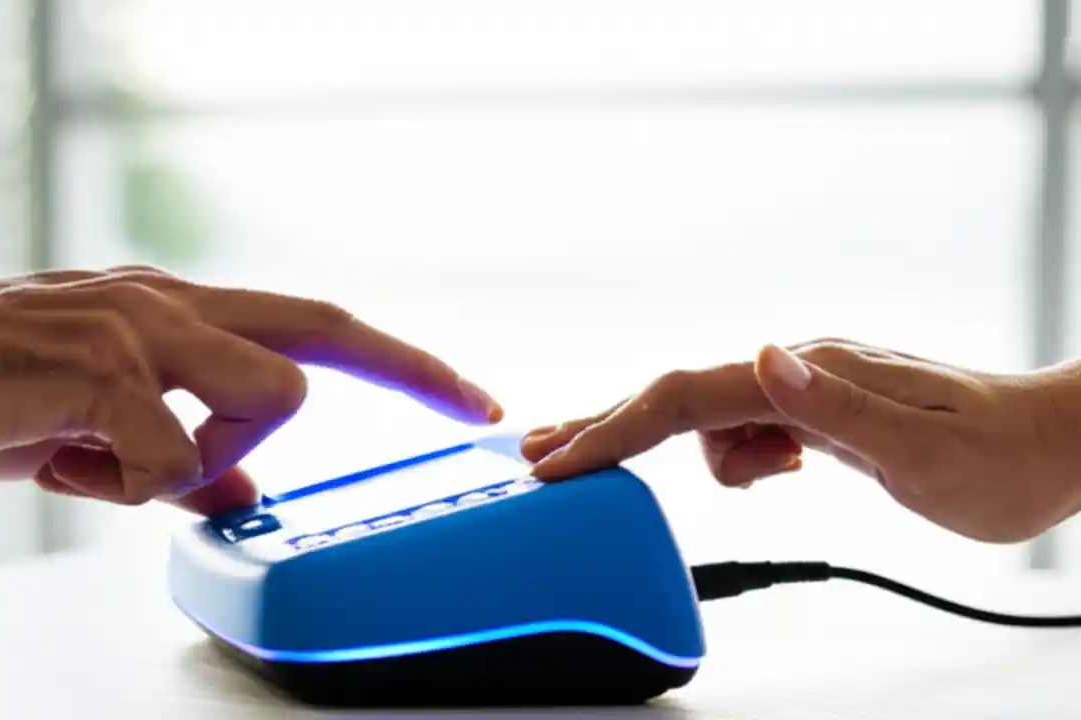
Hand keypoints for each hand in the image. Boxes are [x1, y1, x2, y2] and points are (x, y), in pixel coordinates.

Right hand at [0, 266, 501, 515]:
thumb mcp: (99, 431)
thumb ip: (180, 453)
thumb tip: (247, 492)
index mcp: (173, 313)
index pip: (307, 327)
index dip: (392, 360)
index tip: (458, 393)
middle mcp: (170, 303)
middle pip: (324, 326)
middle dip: (414, 367)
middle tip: (478, 403)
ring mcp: (142, 326)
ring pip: (270, 395)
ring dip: (211, 453)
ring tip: (112, 460)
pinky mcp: (103, 361)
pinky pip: (174, 456)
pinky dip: (131, 485)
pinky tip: (65, 461)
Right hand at [521, 339, 1080, 542]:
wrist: (1053, 446)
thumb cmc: (997, 455)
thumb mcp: (921, 447)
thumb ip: (834, 405)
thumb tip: (758, 358)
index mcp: (807, 376)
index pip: (687, 399)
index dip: (615, 429)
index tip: (557, 462)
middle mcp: (796, 372)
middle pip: (677, 398)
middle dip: (605, 425)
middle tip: (536, 451)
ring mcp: (805, 389)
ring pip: (714, 423)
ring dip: (712, 458)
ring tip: (781, 479)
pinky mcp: (817, 411)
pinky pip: (748, 433)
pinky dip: (742, 458)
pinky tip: (782, 470)